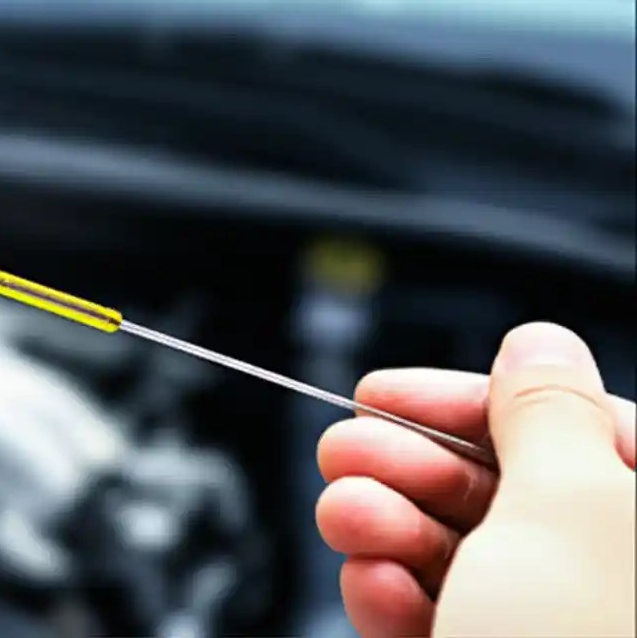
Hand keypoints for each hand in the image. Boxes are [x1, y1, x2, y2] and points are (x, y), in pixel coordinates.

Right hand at [317, 322, 635, 636]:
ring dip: (384, 525)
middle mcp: (611, 571)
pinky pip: (435, 616)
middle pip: (499, 487)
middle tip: (346, 449)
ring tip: (344, 514)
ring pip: (458, 553)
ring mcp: (551, 623)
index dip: (473, 399)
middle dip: (408, 463)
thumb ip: (547, 413)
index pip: (571, 423)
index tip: (387, 393)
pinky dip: (391, 596)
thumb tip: (538, 344)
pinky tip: (371, 580)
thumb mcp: (567, 505)